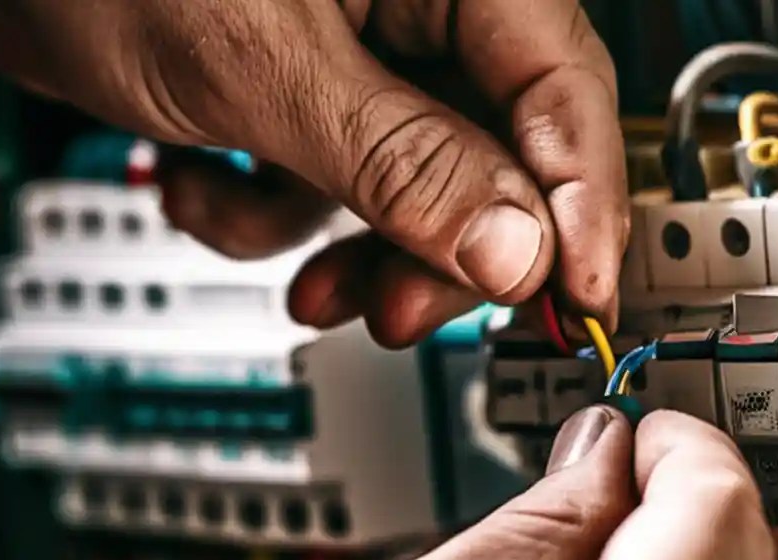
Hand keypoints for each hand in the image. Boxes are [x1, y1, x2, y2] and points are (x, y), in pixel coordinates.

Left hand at [0, 0, 628, 346]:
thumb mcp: (265, 66)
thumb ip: (400, 160)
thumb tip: (514, 247)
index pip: (563, 84)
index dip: (578, 200)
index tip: (574, 295)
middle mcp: (416, 6)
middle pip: (494, 154)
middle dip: (434, 248)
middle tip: (397, 312)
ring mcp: (358, 56)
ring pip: (406, 189)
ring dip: (342, 245)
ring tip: (298, 278)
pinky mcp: (302, 100)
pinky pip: (325, 188)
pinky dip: (263, 213)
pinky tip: (199, 185)